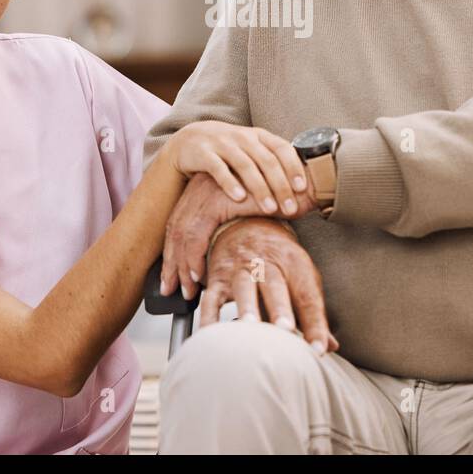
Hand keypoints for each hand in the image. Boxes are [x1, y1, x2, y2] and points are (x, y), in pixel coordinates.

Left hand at [161, 172, 317, 299]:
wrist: (302, 183)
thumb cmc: (281, 200)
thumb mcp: (248, 213)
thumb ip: (230, 227)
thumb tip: (221, 257)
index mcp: (205, 188)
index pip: (181, 224)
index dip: (174, 252)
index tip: (172, 276)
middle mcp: (200, 187)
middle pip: (176, 229)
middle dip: (172, 263)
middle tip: (169, 289)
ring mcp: (206, 191)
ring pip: (182, 234)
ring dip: (182, 266)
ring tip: (186, 290)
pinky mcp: (217, 200)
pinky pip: (196, 234)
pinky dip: (195, 258)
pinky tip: (200, 276)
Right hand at [162, 120, 308, 207]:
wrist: (189, 140)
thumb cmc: (229, 150)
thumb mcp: (251, 149)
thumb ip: (272, 160)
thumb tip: (302, 184)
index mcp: (258, 136)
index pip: (282, 148)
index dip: (294, 167)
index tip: (302, 188)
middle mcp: (243, 137)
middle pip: (267, 161)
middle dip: (281, 186)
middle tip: (290, 208)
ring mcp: (222, 143)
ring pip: (245, 165)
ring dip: (260, 188)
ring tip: (270, 209)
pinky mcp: (203, 153)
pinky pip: (218, 168)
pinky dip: (230, 183)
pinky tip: (239, 198)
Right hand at [199, 217, 337, 354]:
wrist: (247, 225)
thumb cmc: (280, 260)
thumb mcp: (301, 277)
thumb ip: (313, 314)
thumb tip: (330, 346)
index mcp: (295, 264)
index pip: (308, 296)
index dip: (315, 323)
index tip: (318, 349)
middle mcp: (268, 263)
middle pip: (275, 286)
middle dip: (280, 308)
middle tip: (285, 329)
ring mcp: (240, 269)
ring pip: (244, 287)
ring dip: (247, 307)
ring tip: (250, 326)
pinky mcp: (218, 277)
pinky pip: (212, 297)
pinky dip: (209, 316)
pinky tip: (210, 335)